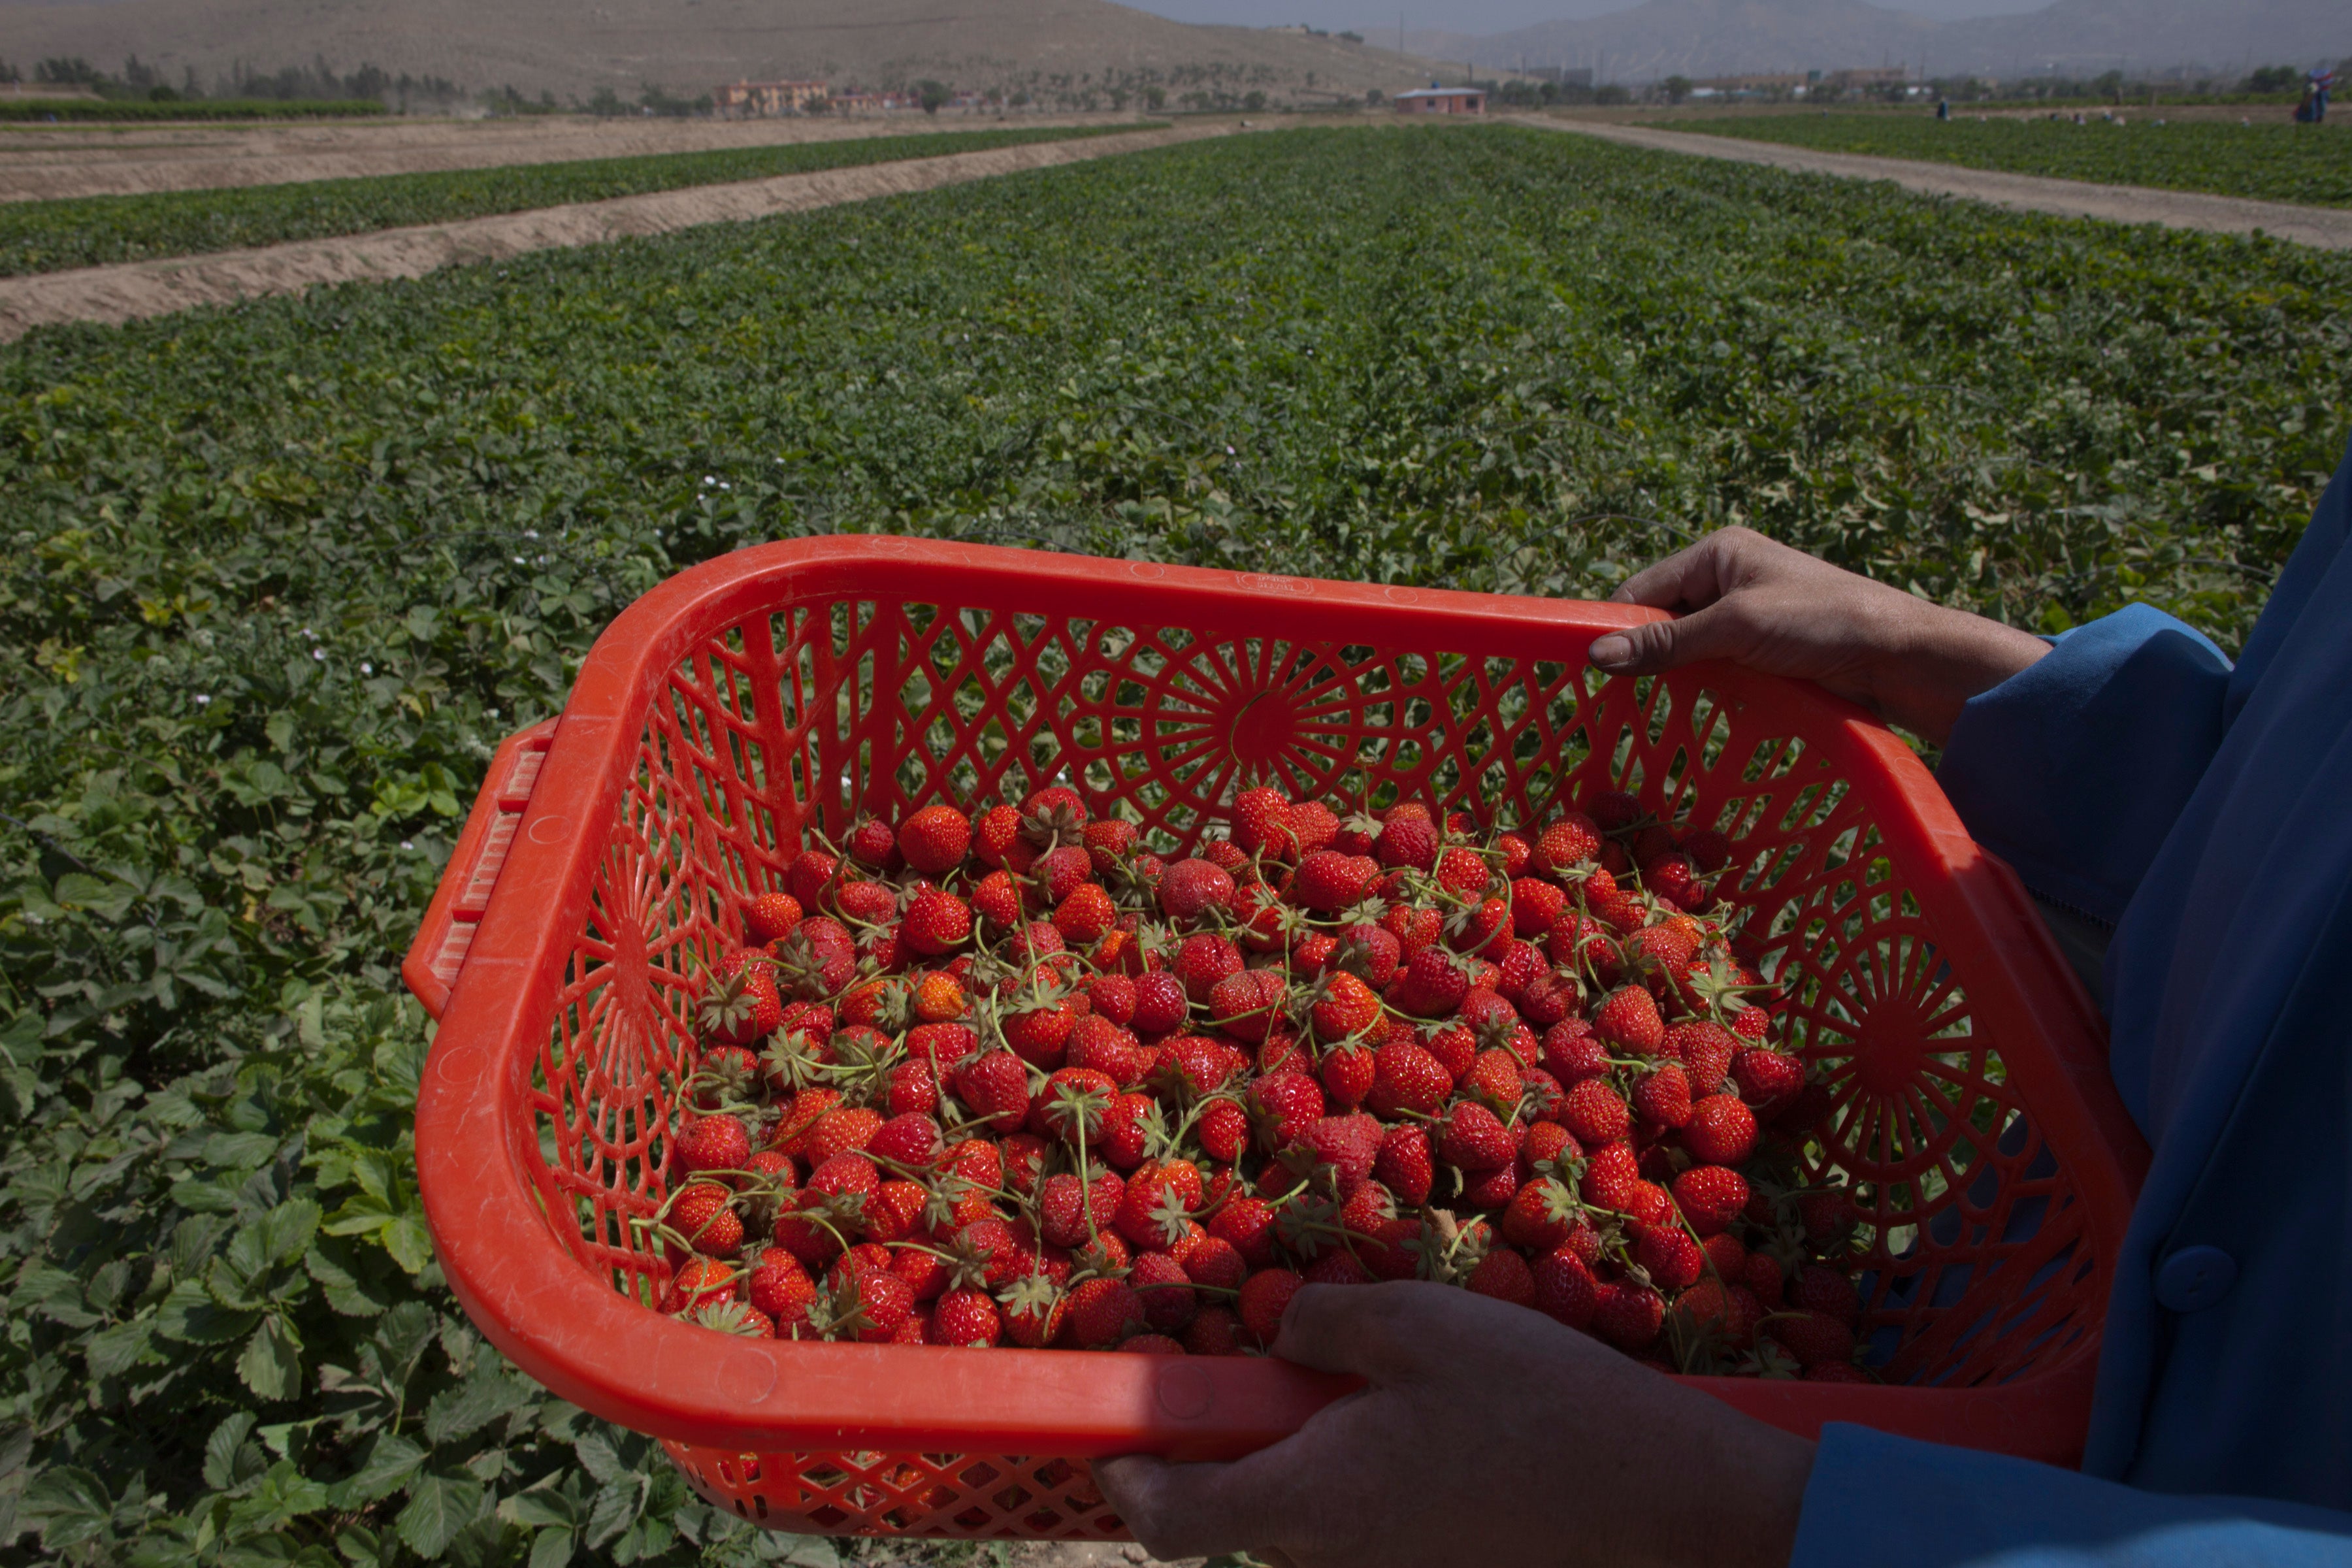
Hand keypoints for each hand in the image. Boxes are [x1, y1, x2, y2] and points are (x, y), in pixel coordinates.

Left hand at [1094, 1282, 1814, 1567]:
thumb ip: (1322, 1321)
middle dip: (1239, 1449)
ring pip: (1310, 1520)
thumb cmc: (1536, 1405)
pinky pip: (1370, 1531)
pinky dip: (1370, 1482)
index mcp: (1308, 1502)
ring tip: (1387, 1392)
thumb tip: (1279, 1336)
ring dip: (1315, 1459)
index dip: (1124, 1484)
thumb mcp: (1418, 1323)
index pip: (1167, 1525)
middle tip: (1281, 1372)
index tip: (1114, 1439)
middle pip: (1242, 1517)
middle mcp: (1333, 1563)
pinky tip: (1438, 1434)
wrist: (1664, 1504)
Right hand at [1587, 527, 2048, 745]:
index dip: (1616, 629)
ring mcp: (1747, 616)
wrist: (1902, 657)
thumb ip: (1666, 643)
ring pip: (1687, 650)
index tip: (1592, 673)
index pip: (1642, 590)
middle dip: (1646, 658)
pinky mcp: (1764, 651)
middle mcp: (1728, 578)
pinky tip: (1694, 714)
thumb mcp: (1736, 627)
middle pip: (1661, 621)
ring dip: (1676, 679)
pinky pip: (1716, 669)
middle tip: (1623, 701)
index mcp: (1717, 553)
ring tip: (1656, 713)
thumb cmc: (1823, 623)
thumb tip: (1596, 655)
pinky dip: (1703, 690)